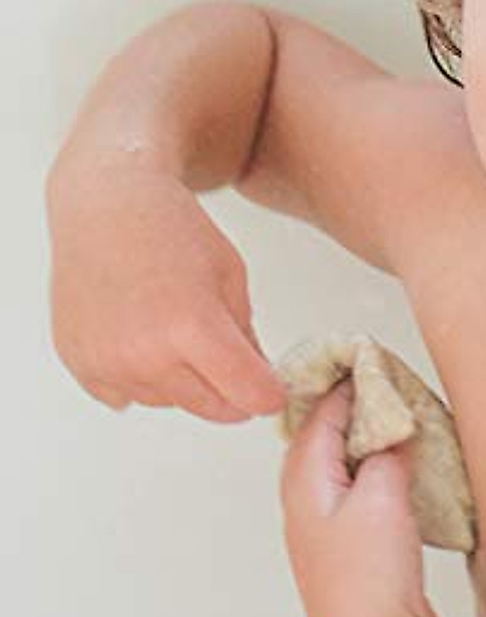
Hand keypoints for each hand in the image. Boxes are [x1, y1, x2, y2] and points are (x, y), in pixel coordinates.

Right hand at [47, 162, 286, 422]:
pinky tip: (146, 335)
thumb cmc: (170, 229)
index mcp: (192, 327)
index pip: (247, 393)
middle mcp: (146, 354)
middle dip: (233, 393)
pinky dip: (143, 377)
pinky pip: (127, 396)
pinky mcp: (80, 365)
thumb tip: (258, 382)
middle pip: (211, 408)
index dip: (268, 395)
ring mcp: (108, 363)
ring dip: (186, 382)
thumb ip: (248, 335)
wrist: (106, 207)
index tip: (275, 392)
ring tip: (179, 328)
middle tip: (237, 364)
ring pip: (170, 403)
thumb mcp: (231, 274)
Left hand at [279, 377, 443, 616]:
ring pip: (340, 462)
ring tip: (396, 417)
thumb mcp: (383, 492)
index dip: (343, 378)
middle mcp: (304, 502)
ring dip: (366, 437)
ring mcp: (323, 527)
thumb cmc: (370, 578)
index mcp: (302, 481)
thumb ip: (386, 448)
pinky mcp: (348, 547)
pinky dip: (376, 467)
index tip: (365, 354)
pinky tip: (401, 469)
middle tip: (379, 377)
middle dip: (350, 404)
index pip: (317, 411)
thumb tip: (391, 424)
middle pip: (322, 435)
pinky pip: (357, 487)